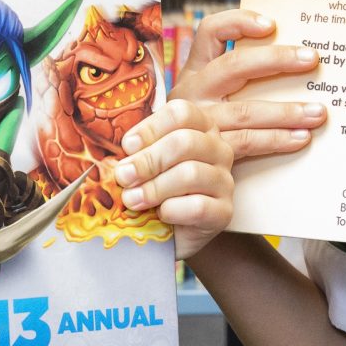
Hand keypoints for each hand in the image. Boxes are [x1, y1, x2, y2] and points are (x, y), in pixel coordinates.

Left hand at [114, 98, 233, 260]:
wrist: (168, 232)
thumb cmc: (155, 189)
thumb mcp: (145, 163)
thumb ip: (137, 150)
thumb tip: (120, 153)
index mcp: (200, 128)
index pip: (181, 113)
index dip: (150, 127)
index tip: (127, 146)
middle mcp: (218, 149)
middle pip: (184, 142)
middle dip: (147, 160)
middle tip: (123, 176)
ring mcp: (225, 180)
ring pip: (190, 173)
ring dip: (154, 188)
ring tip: (132, 199)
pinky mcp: (224, 212)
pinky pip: (197, 207)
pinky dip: (171, 211)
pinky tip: (160, 215)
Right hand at [167, 8, 325, 159]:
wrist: (172, 175)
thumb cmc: (205, 130)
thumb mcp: (209, 99)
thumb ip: (237, 82)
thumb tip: (293, 62)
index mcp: (193, 72)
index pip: (210, 32)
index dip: (239, 22)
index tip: (272, 24)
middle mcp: (191, 92)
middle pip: (234, 66)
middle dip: (277, 59)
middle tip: (311, 59)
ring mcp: (197, 122)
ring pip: (245, 110)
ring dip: (286, 111)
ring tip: (318, 112)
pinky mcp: (206, 151)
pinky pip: (246, 141)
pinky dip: (277, 139)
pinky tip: (301, 138)